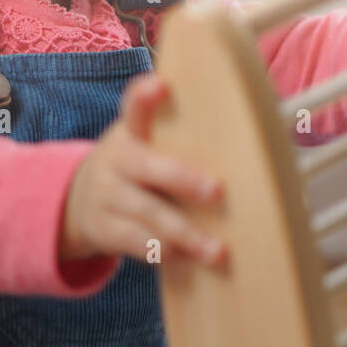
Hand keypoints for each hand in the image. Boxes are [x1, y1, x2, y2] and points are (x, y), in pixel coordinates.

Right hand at [59, 73, 226, 267]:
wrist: (79, 200)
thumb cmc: (137, 163)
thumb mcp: (145, 139)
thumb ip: (181, 131)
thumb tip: (267, 124)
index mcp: (130, 130)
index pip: (134, 106)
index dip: (145, 95)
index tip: (161, 86)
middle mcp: (116, 158)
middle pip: (148, 168)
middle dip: (183, 180)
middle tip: (217, 192)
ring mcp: (107, 195)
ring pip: (148, 214)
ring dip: (185, 234)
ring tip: (217, 250)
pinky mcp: (104, 229)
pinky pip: (137, 244)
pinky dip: (166, 254)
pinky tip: (190, 260)